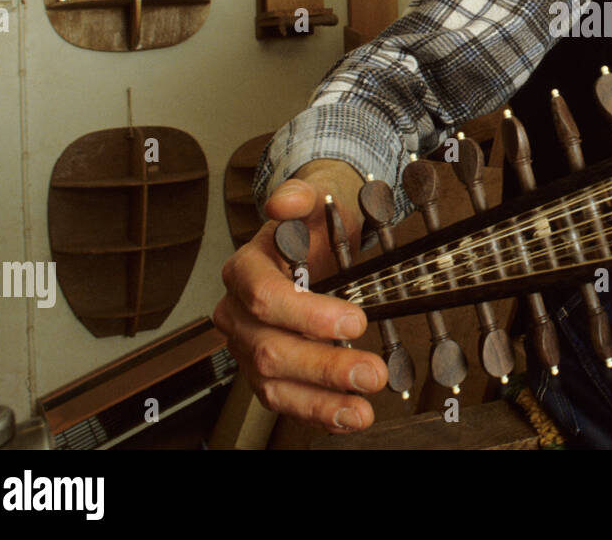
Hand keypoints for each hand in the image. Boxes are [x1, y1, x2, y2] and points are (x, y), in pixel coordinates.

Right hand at [213, 161, 385, 431]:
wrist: (313, 241)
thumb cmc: (312, 225)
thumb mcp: (311, 200)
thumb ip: (298, 196)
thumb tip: (285, 201)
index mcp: (244, 271)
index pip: (265, 298)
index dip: (308, 314)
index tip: (355, 320)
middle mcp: (239, 314)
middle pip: (271, 350)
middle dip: (324, 365)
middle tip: (371, 372)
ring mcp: (250, 348)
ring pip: (274, 385)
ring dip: (321, 401)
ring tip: (362, 409)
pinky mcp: (269, 374)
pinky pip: (287, 401)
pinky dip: (319, 412)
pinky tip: (350, 415)